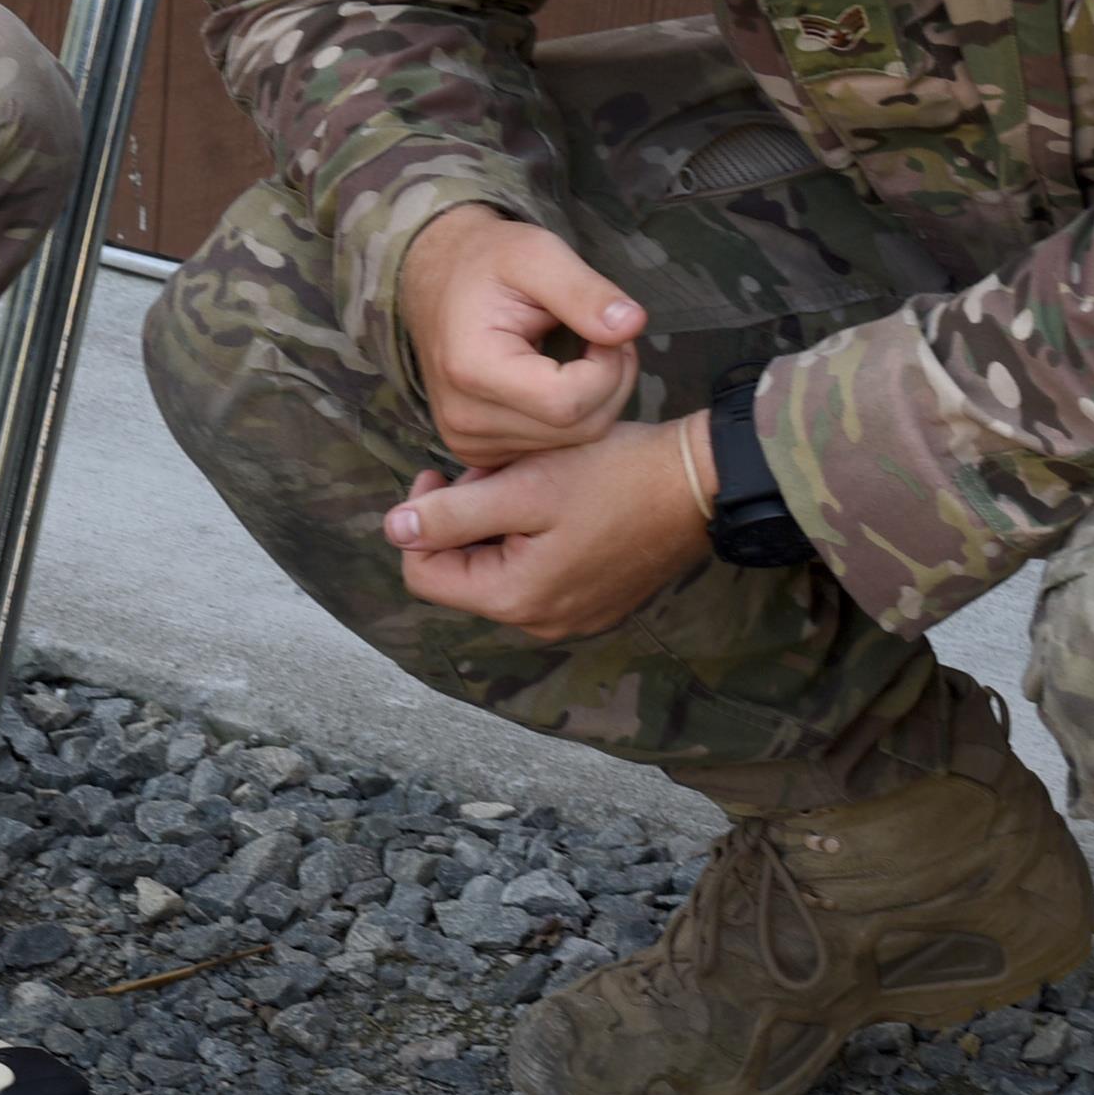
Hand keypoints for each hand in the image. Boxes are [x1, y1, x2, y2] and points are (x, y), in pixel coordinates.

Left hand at [384, 417, 711, 640]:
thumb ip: (452, 514)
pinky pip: (538, 575)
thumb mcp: (523, 486)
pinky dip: (531, 538)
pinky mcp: (595, 603)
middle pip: (462, 572)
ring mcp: (570, 617)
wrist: (701, 482)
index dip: (419, 521)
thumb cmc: (613, 476)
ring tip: (528, 482)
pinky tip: (557, 503)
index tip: (442, 474)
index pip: (423, 573)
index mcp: (513, 599)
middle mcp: (538, 623)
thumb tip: (393, 531)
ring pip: (499, 570)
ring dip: (497, 524)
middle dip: (464, 519)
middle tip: (495, 471)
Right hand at [398, 206, 645, 467]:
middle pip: (579, 428)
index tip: (607, 327)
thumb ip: (584, 291)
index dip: (609, 366)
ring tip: (580, 352)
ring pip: (574, 443)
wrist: (437, 282)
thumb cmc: (488, 262)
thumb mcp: (538, 254)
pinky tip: (561, 380)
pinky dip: (574, 417)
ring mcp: (469, 442)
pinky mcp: (479, 453)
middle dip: (610, 381)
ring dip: (597, 398)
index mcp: (472, 369)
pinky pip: (554, 450)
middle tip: (602, 336)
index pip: (570, 402)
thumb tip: (632, 325)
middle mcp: (464, 420)